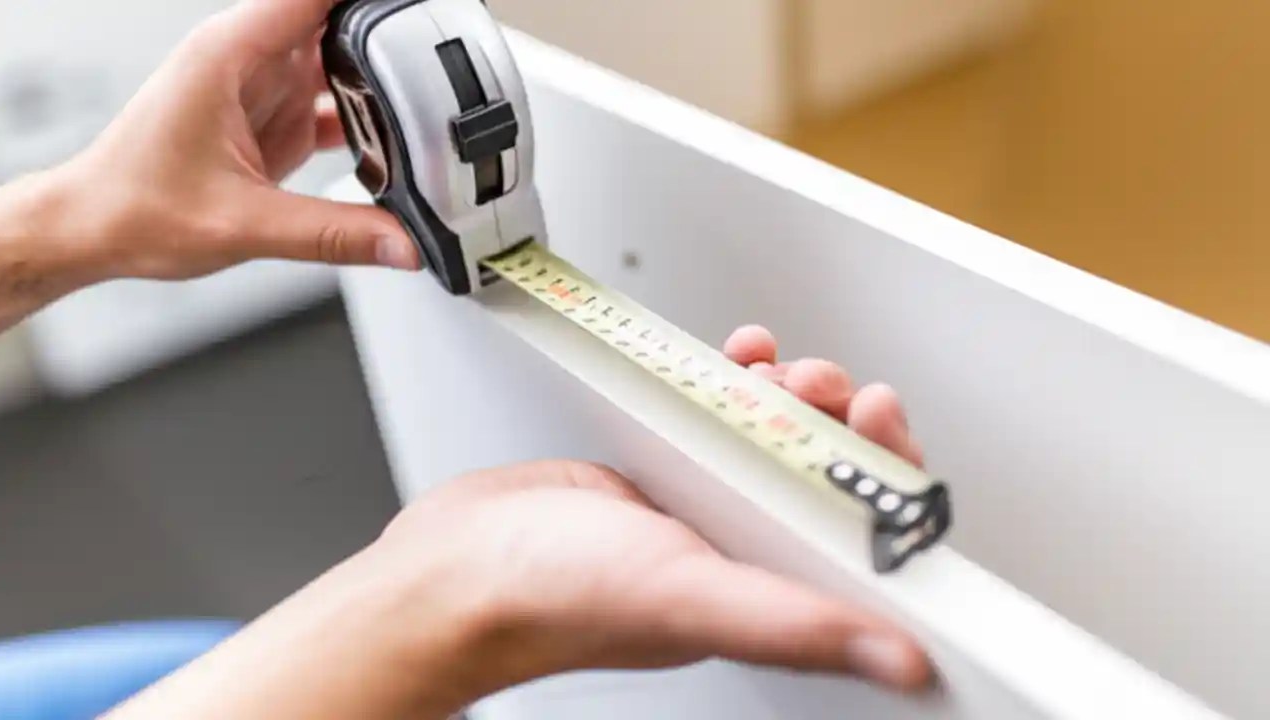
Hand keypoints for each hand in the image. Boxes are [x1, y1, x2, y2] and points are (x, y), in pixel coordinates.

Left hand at [58, 0, 414, 282]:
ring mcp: (263, 88)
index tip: (416, 11)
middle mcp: (248, 60)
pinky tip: (398, 145)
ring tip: (436, 107)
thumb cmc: (134, 207)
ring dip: (384, 83)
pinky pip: (335, 105)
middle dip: (392, 41)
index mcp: (231, 53)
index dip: (371, 2)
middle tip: (444, 68)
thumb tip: (402, 243)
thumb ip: (332, 233)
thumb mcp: (244, 223)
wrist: (96, 230)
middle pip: (340, 23)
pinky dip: (368, 121)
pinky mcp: (273, 120)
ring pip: (343, 64)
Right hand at [367, 325, 930, 706]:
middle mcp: (743, 553)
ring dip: (791, 395)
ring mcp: (701, 508)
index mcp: (767, 593)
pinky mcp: (661, 472)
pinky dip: (735, 382)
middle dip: (839, 420)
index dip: (891, 480)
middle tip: (824, 388)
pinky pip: (719, 418)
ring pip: (777, 441)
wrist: (456, 564)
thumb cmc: (551, 598)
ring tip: (778, 370)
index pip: (867, 543)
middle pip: (830, 480)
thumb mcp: (687, 596)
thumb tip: (903, 660)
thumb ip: (793, 622)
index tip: (881, 423)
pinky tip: (737, 362)